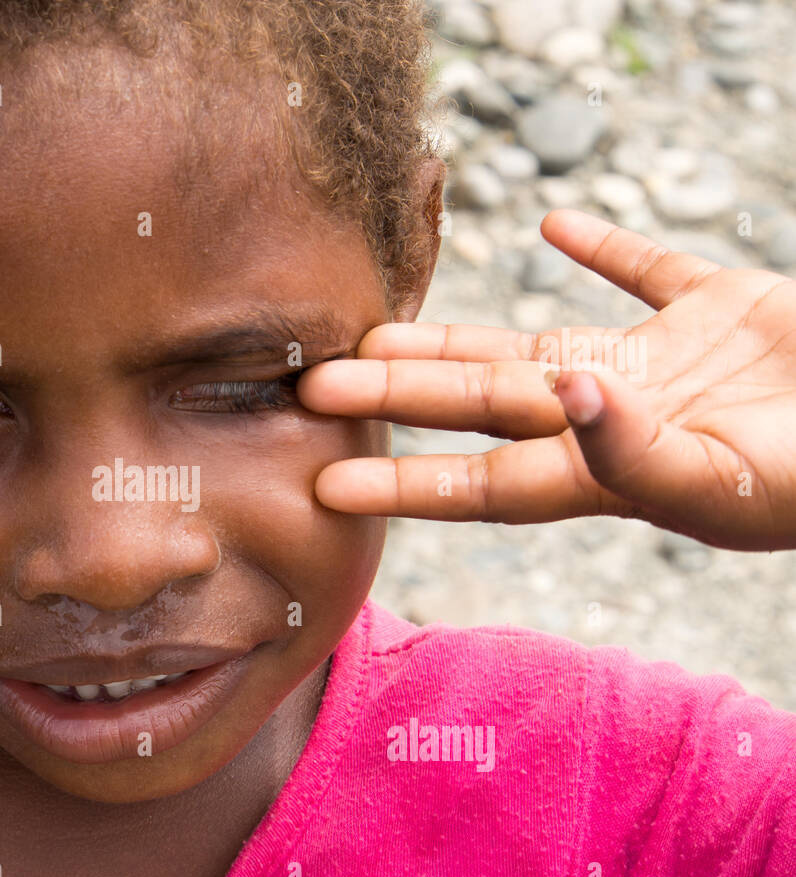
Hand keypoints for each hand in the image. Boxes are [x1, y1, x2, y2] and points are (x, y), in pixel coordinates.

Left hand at [298, 208, 795, 550]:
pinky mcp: (722, 307)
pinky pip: (651, 269)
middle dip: (399, 396)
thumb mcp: (729, 482)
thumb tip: (560, 400)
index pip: (484, 484)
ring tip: (381, 327)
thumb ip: (639, 452)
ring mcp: (665, 364)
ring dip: (460, 335)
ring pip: (535, 341)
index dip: (405, 485)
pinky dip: (606, 248)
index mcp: (612, 475)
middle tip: (312, 383)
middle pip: (485, 405)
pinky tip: (553, 226)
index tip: (324, 481)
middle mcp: (617, 420)